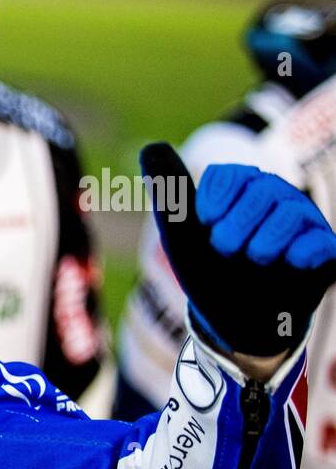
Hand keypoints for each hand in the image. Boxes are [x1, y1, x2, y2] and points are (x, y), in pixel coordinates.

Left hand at [141, 143, 335, 367]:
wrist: (232, 321)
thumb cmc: (208, 272)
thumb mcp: (182, 235)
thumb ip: (170, 191)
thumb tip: (151, 147)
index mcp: (242, 190)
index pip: (231, 175)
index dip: (214, 204)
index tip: (206, 225)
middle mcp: (276, 198)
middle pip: (262, 188)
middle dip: (234, 227)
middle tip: (226, 250)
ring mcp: (304, 221)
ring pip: (291, 211)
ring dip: (263, 244)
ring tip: (255, 260)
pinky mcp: (325, 249)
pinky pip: (321, 241)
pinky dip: (298, 256)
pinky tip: (288, 265)